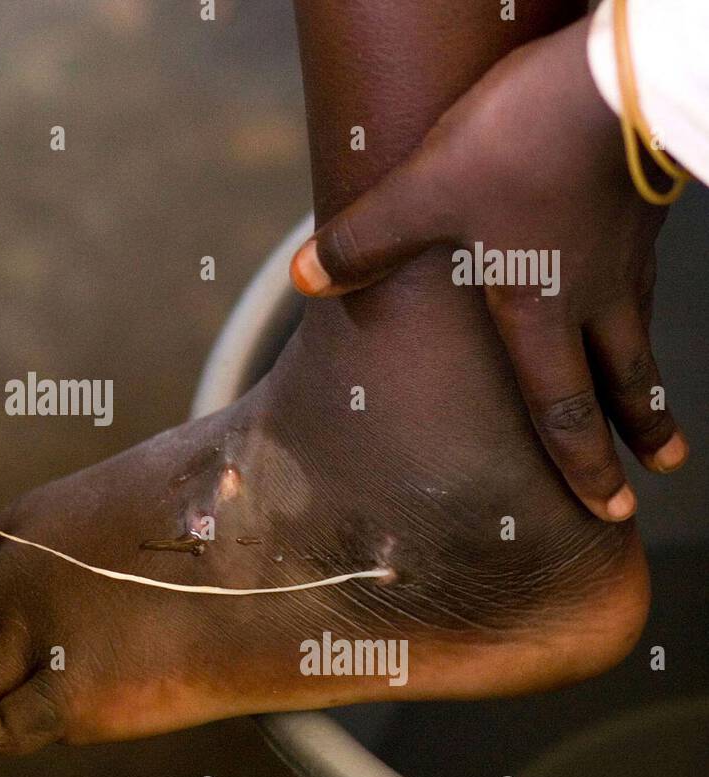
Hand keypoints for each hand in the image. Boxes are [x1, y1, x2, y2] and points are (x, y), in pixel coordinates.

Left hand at [289, 16, 686, 521]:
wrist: (615, 76)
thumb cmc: (520, 142)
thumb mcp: (423, 192)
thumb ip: (365, 241)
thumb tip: (307, 277)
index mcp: (540, 310)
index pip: (564, 406)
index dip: (584, 463)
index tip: (608, 509)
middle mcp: (594, 295)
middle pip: (624, 380)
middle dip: (638, 432)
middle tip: (657, 471)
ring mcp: (625, 254)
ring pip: (642, 332)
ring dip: (650, 379)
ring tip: (661, 410)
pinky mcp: (640, 209)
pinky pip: (642, 277)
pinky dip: (639, 307)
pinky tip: (631, 289)